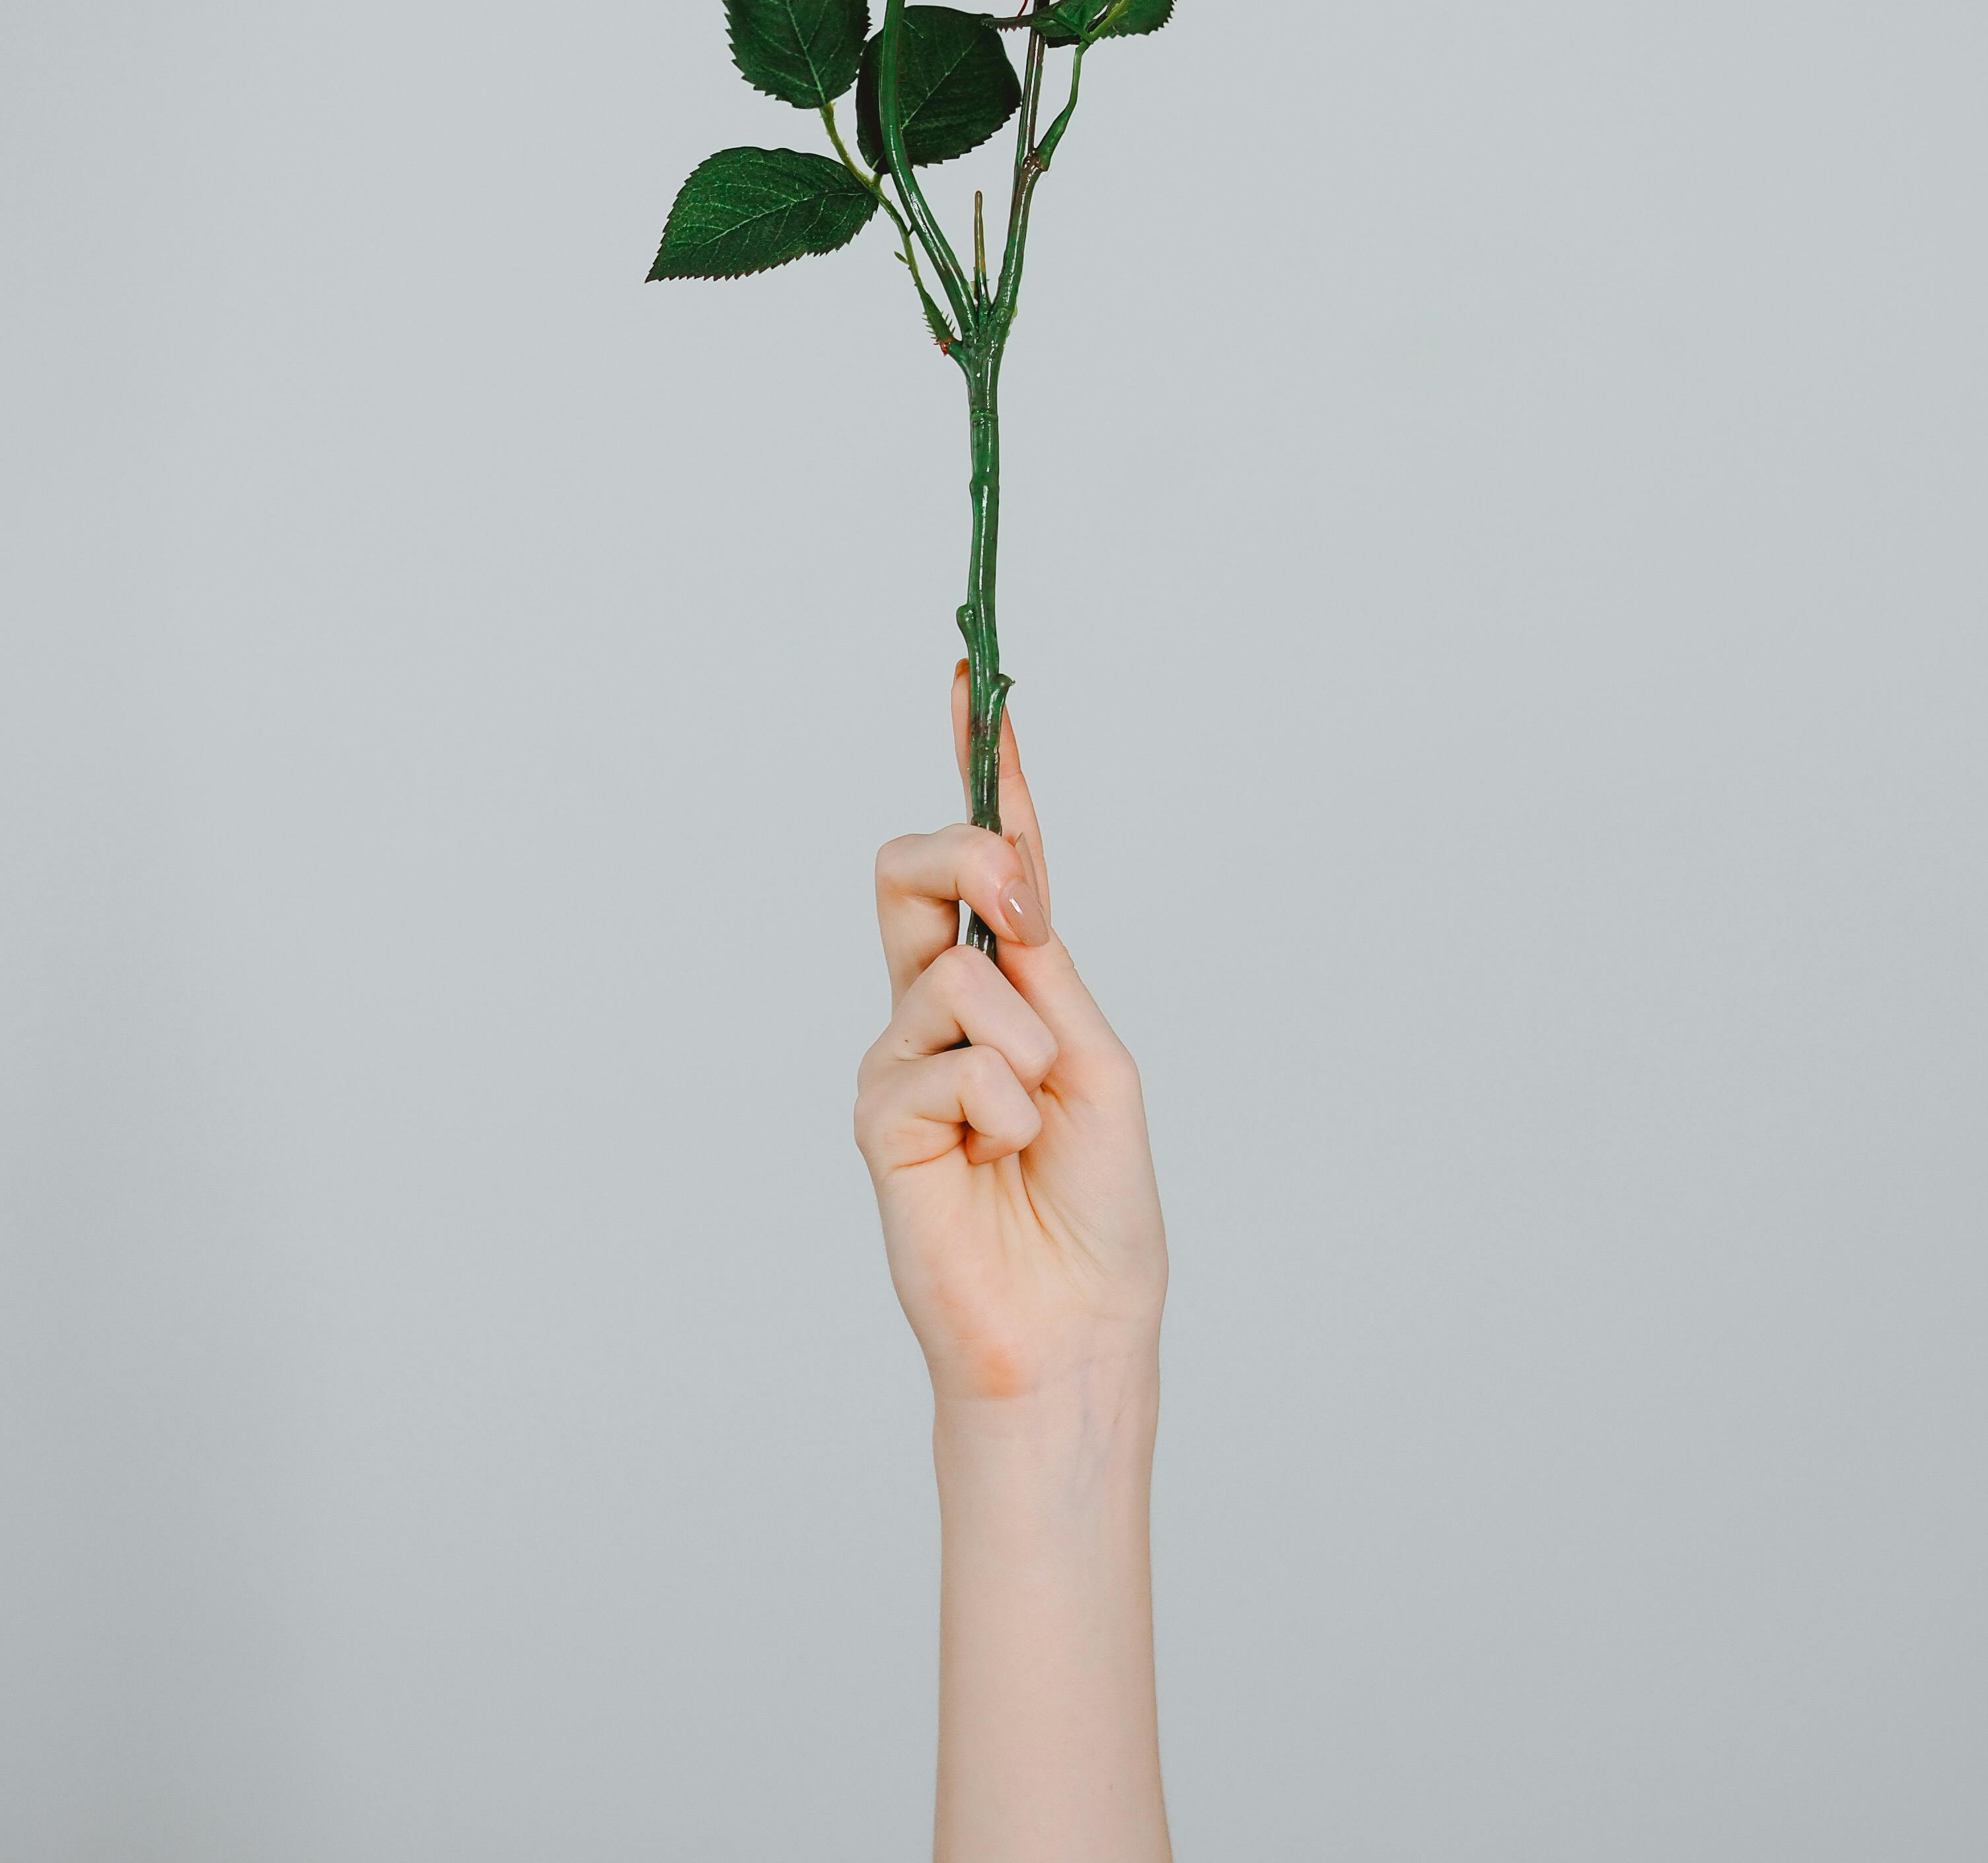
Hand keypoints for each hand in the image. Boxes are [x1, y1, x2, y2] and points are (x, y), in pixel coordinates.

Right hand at [854, 665, 1168, 1407]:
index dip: (976, 768)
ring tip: (1030, 1119)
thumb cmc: (1096, 1210)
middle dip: (967, 852)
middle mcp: (938, 1008)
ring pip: (948, 968)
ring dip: (1020, 1038)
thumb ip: (1043, 971)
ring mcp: (900, 1057)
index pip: (981, 862)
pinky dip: (998, 1102)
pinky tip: (994, 1158)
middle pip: (910, 871)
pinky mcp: (875, 1116)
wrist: (1077, 1327)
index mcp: (1006, 986)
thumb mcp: (1095, 1061)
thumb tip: (1000, 889)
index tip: (973, 677)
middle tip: (1025, 908)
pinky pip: (943, 1056)